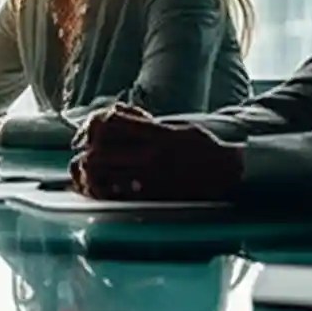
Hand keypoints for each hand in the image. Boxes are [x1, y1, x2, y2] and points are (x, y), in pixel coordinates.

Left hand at [70, 104, 243, 200]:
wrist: (228, 173)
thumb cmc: (203, 146)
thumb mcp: (177, 126)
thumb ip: (147, 122)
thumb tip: (118, 113)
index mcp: (157, 134)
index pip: (114, 123)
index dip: (95, 125)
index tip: (91, 130)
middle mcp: (152, 155)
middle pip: (103, 150)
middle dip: (88, 150)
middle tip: (83, 153)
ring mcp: (152, 177)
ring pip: (107, 175)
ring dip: (93, 172)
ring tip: (88, 171)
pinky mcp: (154, 196)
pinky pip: (120, 195)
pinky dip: (106, 190)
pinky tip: (104, 187)